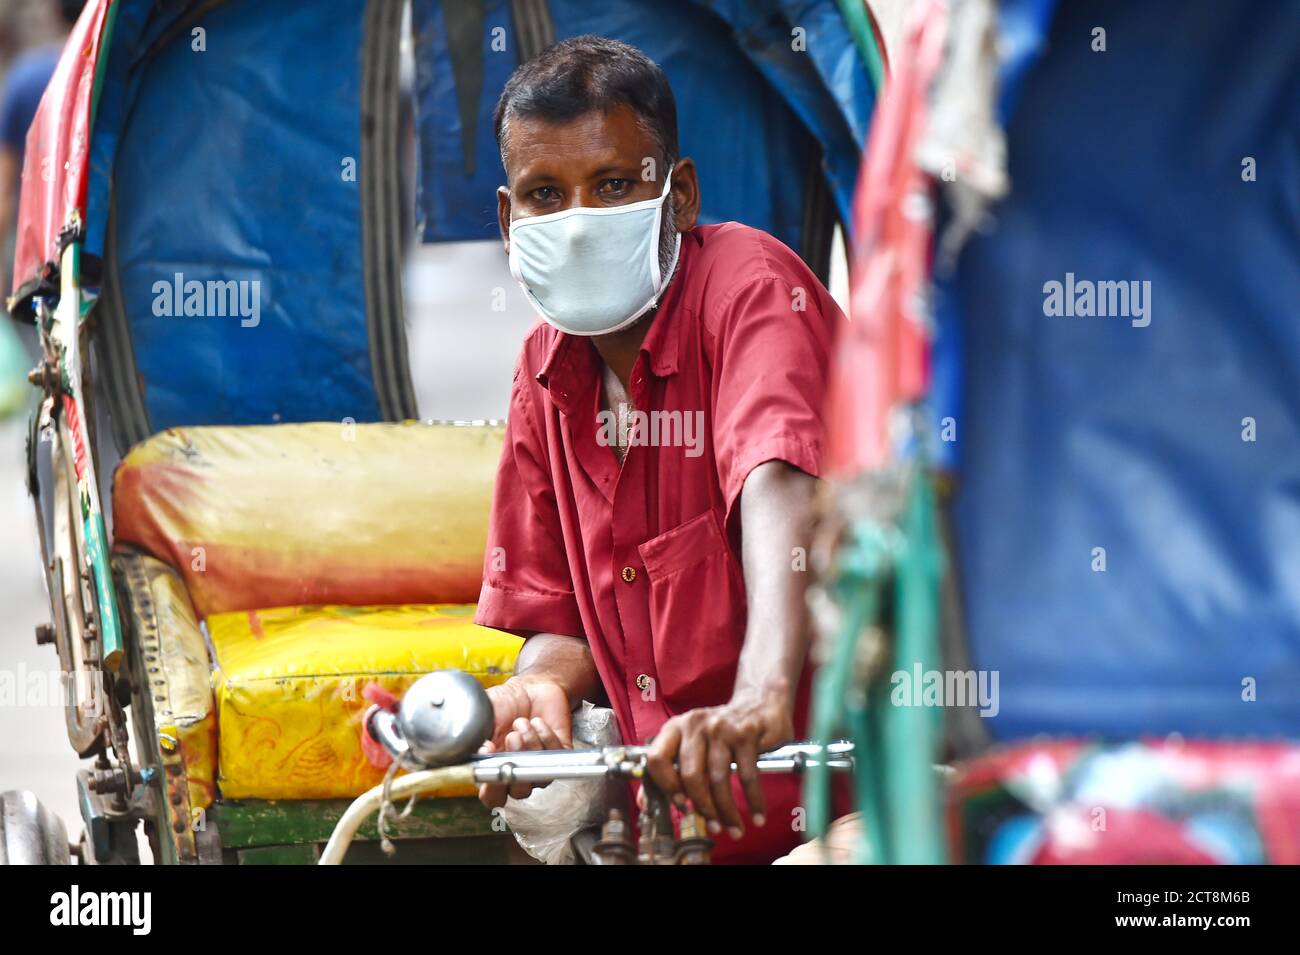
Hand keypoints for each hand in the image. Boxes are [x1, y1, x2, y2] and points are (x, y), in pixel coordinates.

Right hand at [478, 675, 571, 808]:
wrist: (529, 687)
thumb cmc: (503, 704)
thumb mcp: (482, 718)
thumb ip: (475, 737)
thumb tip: (478, 752)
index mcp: (493, 769)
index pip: (491, 796)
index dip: (491, 785)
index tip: (489, 756)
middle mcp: (516, 772)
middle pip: (519, 792)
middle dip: (515, 765)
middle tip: (511, 738)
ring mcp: (538, 766)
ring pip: (539, 774)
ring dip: (531, 746)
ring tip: (522, 723)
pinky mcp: (559, 753)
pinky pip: (555, 755)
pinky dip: (546, 736)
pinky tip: (537, 722)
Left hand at [645, 690, 794, 838]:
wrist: (758, 705)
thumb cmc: (721, 731)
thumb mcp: (692, 743)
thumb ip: (669, 770)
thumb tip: (645, 802)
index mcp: (675, 728)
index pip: (656, 759)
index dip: (666, 787)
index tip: (681, 806)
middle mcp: (694, 725)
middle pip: (690, 775)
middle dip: (703, 807)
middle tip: (713, 826)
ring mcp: (720, 728)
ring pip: (718, 779)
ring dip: (727, 811)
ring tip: (734, 828)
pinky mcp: (745, 733)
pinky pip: (747, 776)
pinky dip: (754, 801)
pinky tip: (757, 816)